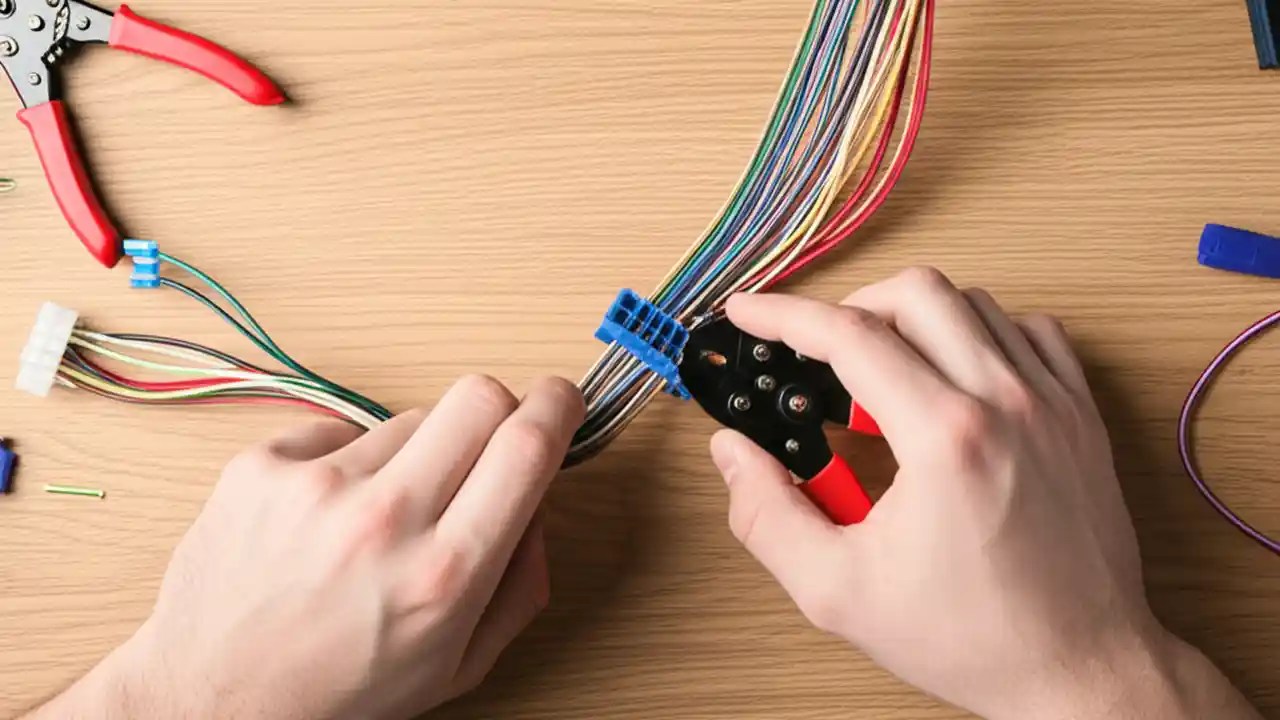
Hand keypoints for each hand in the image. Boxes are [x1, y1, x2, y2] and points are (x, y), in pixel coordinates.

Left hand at [30, 375, 583, 719]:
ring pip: (409, 416)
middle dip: (499, 411)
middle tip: (486, 444)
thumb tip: (537, 503)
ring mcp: (316, 486)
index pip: (527, 447)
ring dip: (416, 453)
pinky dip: (348, 462)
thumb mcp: (459, 665)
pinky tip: (328, 516)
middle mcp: (382, 521)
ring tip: (381, 517)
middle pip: (478, 397)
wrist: (211, 699)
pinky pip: (341, 429)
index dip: (558, 407)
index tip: (561, 400)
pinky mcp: (261, 467)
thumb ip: (521, 584)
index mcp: (444, 576)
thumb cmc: (336, 692)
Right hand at [711, 268, 1259, 719]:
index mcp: (944, 439)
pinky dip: (983, 333)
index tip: (749, 313)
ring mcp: (1052, 404)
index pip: (850, 336)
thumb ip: (766, 515)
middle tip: (822, 348)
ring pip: (975, 303)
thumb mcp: (837, 591)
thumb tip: (732, 451)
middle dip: (852, 305)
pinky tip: (957, 376)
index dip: (784, 315)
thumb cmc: (973, 638)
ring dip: (916, 318)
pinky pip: (1032, 332)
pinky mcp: (1080, 416)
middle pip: (917, 292)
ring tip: (884, 370)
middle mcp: (1006, 404)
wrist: (1078, 670)